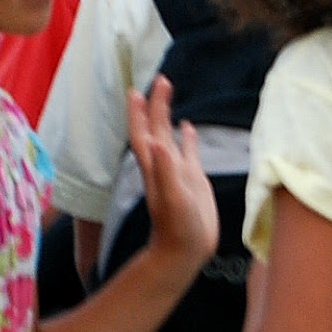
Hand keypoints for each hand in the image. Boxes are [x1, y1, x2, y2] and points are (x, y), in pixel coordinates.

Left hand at [128, 75, 217, 272]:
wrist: (184, 252)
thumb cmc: (178, 229)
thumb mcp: (173, 198)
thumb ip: (165, 171)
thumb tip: (157, 141)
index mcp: (157, 167)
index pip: (144, 133)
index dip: (140, 113)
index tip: (140, 89)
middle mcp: (164, 165)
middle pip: (156, 128)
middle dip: (157, 104)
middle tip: (161, 79)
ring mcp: (177, 172)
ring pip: (169, 137)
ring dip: (167, 116)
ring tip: (167, 94)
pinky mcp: (191, 180)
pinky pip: (187, 152)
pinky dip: (187, 138)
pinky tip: (188, 127)